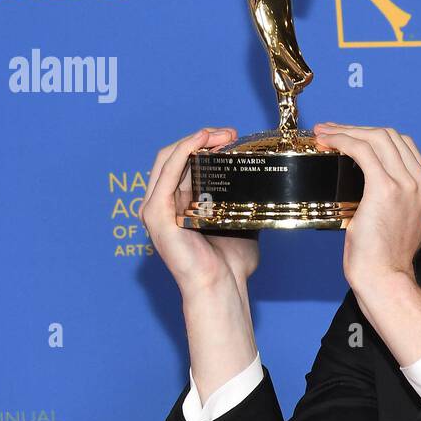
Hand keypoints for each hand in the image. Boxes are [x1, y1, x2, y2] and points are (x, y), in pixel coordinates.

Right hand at [139, 127, 259, 294]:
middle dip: (201, 138)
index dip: (203, 143)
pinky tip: (202, 140)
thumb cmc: (231, 263)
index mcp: (176, 205)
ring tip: (223, 135)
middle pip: (174, 155)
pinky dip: (184, 150)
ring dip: (195, 139)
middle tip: (230, 133)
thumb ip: (242, 200)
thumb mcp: (239, 220)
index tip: (231, 138)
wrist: (222, 287)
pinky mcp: (155, 213)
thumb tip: (265, 182)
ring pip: (168, 157)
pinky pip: (167, 172)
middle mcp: (161, 204)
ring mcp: (154, 208)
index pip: (182, 162)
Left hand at [311, 122, 420, 286]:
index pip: (403, 145)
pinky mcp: (385, 189)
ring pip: (377, 138)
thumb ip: (395, 197)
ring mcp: (407, 184)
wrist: (385, 278)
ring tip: (326, 133)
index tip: (351, 137)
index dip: (374, 135)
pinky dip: (343, 141)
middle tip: (332, 131)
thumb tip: (367, 180)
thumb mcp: (400, 220)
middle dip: (358, 128)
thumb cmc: (386, 257)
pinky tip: (329, 142)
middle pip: (391, 136)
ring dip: (347, 131)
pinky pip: (362, 150)